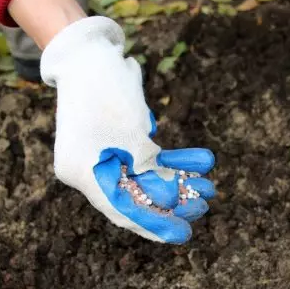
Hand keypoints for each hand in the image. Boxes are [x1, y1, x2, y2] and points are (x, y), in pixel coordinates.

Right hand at [40, 17, 214, 243]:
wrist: (90, 53)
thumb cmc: (105, 88)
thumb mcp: (130, 133)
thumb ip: (147, 168)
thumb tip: (173, 198)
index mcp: (81, 173)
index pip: (119, 209)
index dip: (153, 224)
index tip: (182, 235)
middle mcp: (91, 169)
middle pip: (135, 197)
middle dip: (172, 203)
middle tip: (202, 207)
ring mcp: (105, 155)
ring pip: (147, 177)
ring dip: (179, 181)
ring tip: (208, 186)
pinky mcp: (121, 142)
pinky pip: (149, 158)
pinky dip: (173, 160)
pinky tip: (200, 162)